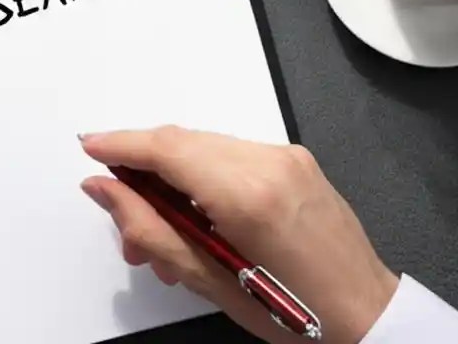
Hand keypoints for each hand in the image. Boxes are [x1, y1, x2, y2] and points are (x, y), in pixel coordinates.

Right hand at [80, 127, 398, 343]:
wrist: (367, 315)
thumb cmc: (297, 314)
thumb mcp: (207, 278)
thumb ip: (148, 227)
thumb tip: (105, 189)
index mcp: (247, 194)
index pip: (166, 150)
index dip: (121, 145)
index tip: (90, 149)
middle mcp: (269, 163)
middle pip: (183, 142)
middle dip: (144, 170)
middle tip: (125, 217)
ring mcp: (287, 157)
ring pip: (206, 146)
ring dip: (174, 176)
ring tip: (164, 234)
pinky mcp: (297, 160)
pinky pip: (232, 153)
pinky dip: (205, 175)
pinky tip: (199, 218)